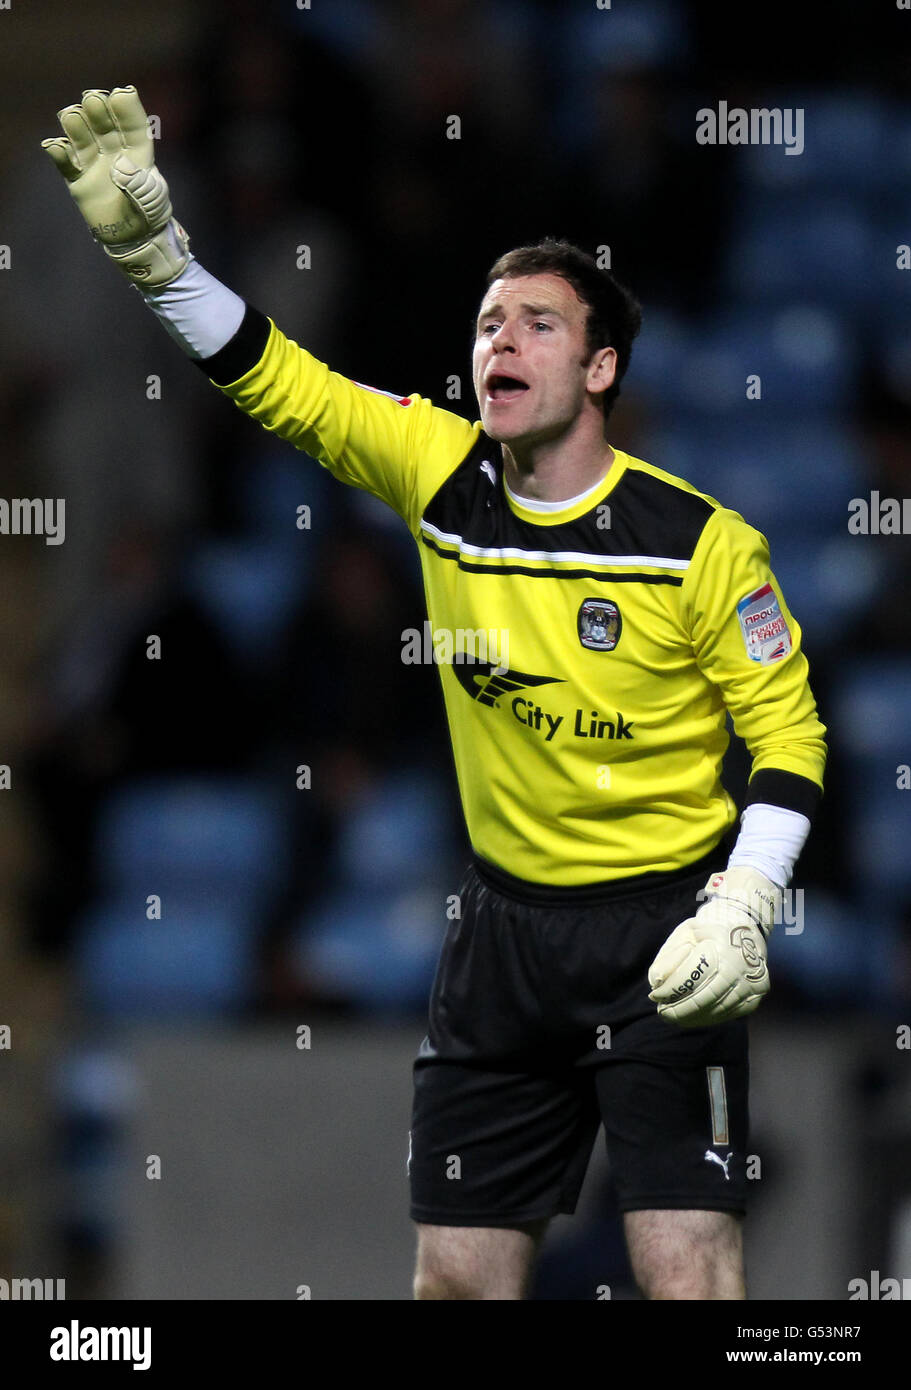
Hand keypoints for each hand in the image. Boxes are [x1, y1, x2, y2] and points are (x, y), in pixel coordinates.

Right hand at [41, 85, 189, 285]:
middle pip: (105, 128)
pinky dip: (60, 154)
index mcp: (138, 155)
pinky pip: (67, 164)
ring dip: (76, 127)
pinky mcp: (79, 181)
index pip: (133, 128)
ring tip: (70, 115)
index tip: (122, 94)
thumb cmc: (149, 216)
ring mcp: (95, 165)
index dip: (128, 111)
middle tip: (92, 98)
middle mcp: (114, 154)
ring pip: (83, 140)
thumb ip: (140, 183)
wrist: (134, 241)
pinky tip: (54, 145)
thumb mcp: (152, 202)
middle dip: (99, 112)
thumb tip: (119, 165)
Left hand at [648, 866, 779, 1026]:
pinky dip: (706, 1018)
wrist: (746, 933)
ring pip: (716, 1010)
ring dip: (691, 1017)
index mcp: (721, 947)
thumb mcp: (686, 934)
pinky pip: (726, 1015)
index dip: (670, 989)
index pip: (691, 976)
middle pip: (705, 998)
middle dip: (679, 1009)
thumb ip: (669, 956)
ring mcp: (751, 985)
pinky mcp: (754, 999)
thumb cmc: (708, 934)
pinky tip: (691, 1017)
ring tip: (673, 1017)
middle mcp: (740, 968)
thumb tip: (656, 982)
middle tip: (662, 1013)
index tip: (654, 996)